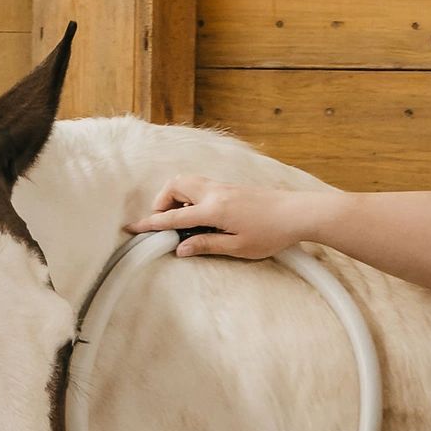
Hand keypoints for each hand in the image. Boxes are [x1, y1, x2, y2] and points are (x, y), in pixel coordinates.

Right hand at [123, 172, 316, 258]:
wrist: (298, 213)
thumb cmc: (271, 233)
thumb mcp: (237, 247)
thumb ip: (206, 245)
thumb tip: (180, 249)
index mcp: (213, 209)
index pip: (172, 217)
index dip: (150, 224)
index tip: (132, 228)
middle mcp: (214, 192)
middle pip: (174, 186)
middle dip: (162, 202)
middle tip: (165, 224)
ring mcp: (223, 187)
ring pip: (187, 181)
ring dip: (176, 197)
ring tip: (183, 221)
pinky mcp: (231, 187)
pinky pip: (200, 185)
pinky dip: (190, 195)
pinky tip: (201, 215)